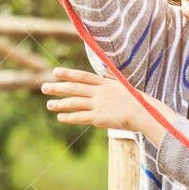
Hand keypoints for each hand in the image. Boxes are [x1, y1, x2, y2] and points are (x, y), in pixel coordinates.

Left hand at [41, 68, 165, 137]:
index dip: (69, 74)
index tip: (56, 72)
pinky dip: (69, 117)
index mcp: (106, 84)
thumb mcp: (124, 88)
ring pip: (75, 103)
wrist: (145, 113)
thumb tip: (106, 76)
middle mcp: (100, 92)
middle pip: (74, 88)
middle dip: (58, 88)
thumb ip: (112, 82)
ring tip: (49, 104)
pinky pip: (80, 117)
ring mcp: (99, 104)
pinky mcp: (99, 118)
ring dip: (60, 103)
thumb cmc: (139, 103)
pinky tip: (60, 118)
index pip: (83, 76)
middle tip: (43, 87)